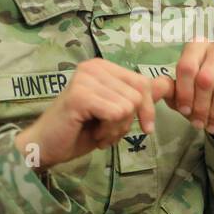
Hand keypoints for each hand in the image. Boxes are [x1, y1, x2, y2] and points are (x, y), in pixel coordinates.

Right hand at [15, 58, 171, 168]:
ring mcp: (85, 79)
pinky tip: (93, 133)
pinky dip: (108, 131)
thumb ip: (138, 98)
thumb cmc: (79, 131)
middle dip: (129, 121)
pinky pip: (116, 114)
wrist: (45, 147)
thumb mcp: (116, 113)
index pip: (143, 82)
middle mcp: (93, 67)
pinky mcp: (80, 95)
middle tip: (108, 130)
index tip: (146, 127)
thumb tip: (168, 83)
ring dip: (117, 129)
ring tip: (97, 131)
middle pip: (138, 94)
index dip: (147, 108)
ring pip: (128, 106)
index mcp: (102, 67)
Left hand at [160, 36, 213, 140]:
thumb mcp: (187, 98)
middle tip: (199, 124)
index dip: (184, 92)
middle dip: (201, 107)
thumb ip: (172, 91)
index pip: (187, 66)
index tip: (185, 112)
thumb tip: (158, 87)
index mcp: (199, 46)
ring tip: (213, 127)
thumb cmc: (210, 100)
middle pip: (205, 78)